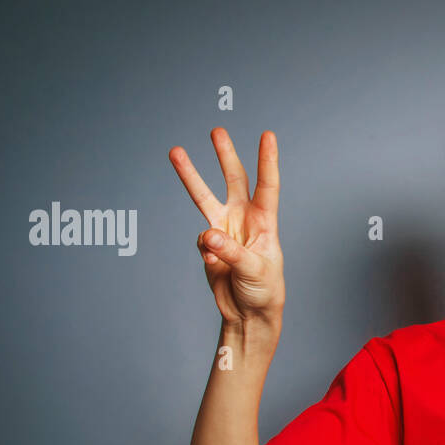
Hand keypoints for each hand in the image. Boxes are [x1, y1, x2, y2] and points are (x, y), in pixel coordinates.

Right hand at [169, 128, 285, 323]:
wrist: (248, 313)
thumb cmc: (265, 290)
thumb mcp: (254, 270)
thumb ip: (230, 251)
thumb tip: (207, 234)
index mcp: (265, 222)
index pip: (267, 185)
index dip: (267, 160)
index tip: (268, 135)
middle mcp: (244, 219)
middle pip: (234, 180)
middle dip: (225, 155)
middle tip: (216, 131)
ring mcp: (225, 229)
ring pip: (204, 196)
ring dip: (191, 175)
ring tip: (176, 152)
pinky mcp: (209, 244)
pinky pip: (200, 239)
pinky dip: (204, 250)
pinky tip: (215, 264)